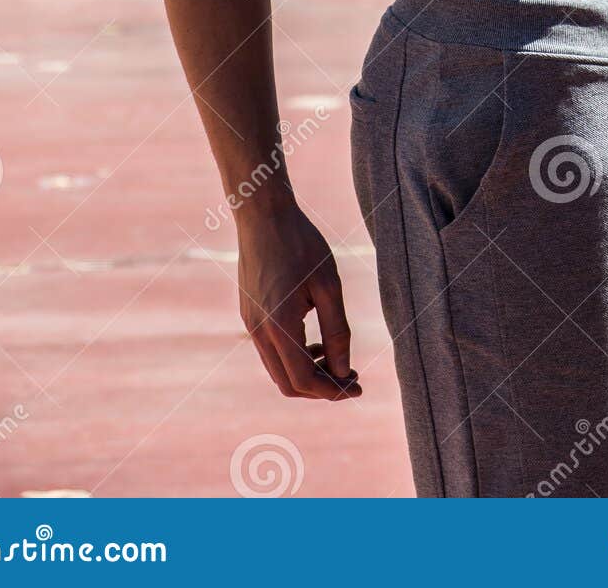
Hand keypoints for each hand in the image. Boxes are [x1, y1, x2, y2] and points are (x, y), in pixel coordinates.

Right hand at [237, 195, 360, 400]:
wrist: (263, 215)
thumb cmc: (301, 245)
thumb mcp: (329, 286)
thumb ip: (337, 332)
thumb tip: (343, 370)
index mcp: (279, 326)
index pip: (304, 380)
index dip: (334, 391)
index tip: (358, 387)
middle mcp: (258, 332)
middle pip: (288, 384)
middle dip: (321, 388)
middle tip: (350, 377)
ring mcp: (250, 324)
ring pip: (278, 370)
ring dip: (306, 374)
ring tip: (334, 357)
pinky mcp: (248, 315)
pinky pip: (270, 352)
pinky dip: (293, 358)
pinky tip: (313, 340)